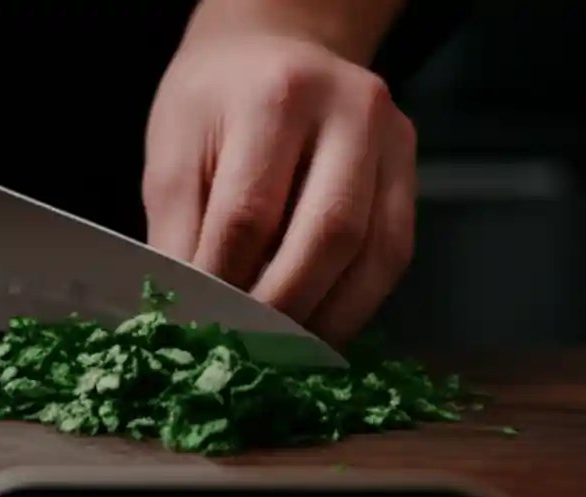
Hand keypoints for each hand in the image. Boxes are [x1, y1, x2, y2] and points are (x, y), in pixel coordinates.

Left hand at [143, 33, 416, 347]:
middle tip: (247, 354)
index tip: (201, 328)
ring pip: (374, 252)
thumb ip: (180, 230)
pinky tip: (322, 327)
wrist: (272, 52)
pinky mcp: (410, 169)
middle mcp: (350, 109)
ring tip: (286, 355)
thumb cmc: (214, 104)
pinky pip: (394, 253)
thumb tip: (187, 316)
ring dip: (329, 316)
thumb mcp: (175, 151)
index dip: (224, 282)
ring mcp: (392, 138)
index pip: (250, 211)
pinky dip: (357, 302)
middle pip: (327, 233)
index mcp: (276, 95)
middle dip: (283, 308)